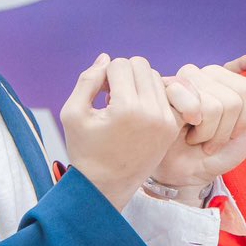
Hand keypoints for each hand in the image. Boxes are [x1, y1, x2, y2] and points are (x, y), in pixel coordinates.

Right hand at [59, 54, 183, 208]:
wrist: (106, 187)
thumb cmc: (85, 151)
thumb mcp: (73, 114)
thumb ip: (87, 80)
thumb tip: (106, 58)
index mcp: (126, 109)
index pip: (119, 64)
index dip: (103, 75)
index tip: (98, 95)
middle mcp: (152, 112)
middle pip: (141, 65)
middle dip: (123, 75)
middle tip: (110, 97)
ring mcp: (166, 120)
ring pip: (155, 77)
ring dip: (138, 84)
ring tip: (123, 105)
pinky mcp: (172, 127)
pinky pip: (166, 94)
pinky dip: (152, 96)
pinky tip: (138, 111)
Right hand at [152, 63, 245, 193]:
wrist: (187, 173)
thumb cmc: (217, 151)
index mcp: (225, 79)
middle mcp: (205, 75)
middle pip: (242, 93)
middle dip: (234, 127)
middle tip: (217, 137)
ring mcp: (185, 81)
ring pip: (219, 105)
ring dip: (213, 133)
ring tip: (201, 138)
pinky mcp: (167, 92)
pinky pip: (197, 106)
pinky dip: (199, 130)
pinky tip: (186, 132)